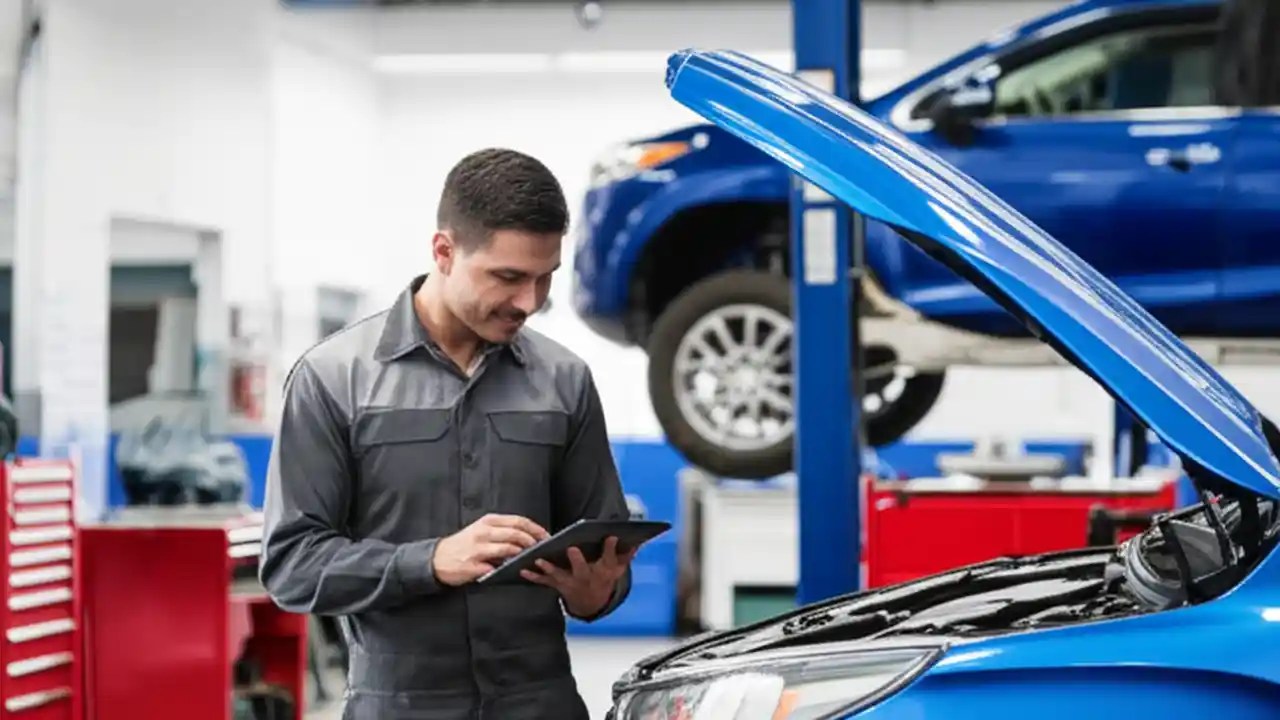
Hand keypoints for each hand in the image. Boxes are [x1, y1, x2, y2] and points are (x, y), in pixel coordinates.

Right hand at [432, 513, 549, 585]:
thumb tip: (528, 536)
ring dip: (522, 555)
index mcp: (488, 521)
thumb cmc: (463, 544)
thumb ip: (502, 531)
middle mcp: (483, 532)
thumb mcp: (481, 530)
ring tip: (531, 560)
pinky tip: (513, 571)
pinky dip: (506, 569)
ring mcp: (478, 549)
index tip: (546, 537)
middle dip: (533, 542)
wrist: (438, 559)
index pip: (518, 521)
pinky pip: (495, 567)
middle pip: (516, 534)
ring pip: (508, 549)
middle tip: (542, 550)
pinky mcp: (473, 565)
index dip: (536, 529)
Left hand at [520, 536, 636, 618]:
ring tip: (540, 559)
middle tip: (572, 549)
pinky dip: (533, 576)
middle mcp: (586, 578)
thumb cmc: (604, 578)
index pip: (609, 559)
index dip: (611, 549)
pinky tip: (522, 569)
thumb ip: (626, 554)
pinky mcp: (556, 585)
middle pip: (582, 570)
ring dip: (549, 568)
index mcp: (602, 571)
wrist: (591, 601)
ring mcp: (570, 583)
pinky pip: (543, 582)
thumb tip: (637, 541)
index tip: (611, 536)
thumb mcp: (618, 568)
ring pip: (559, 575)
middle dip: (577, 560)